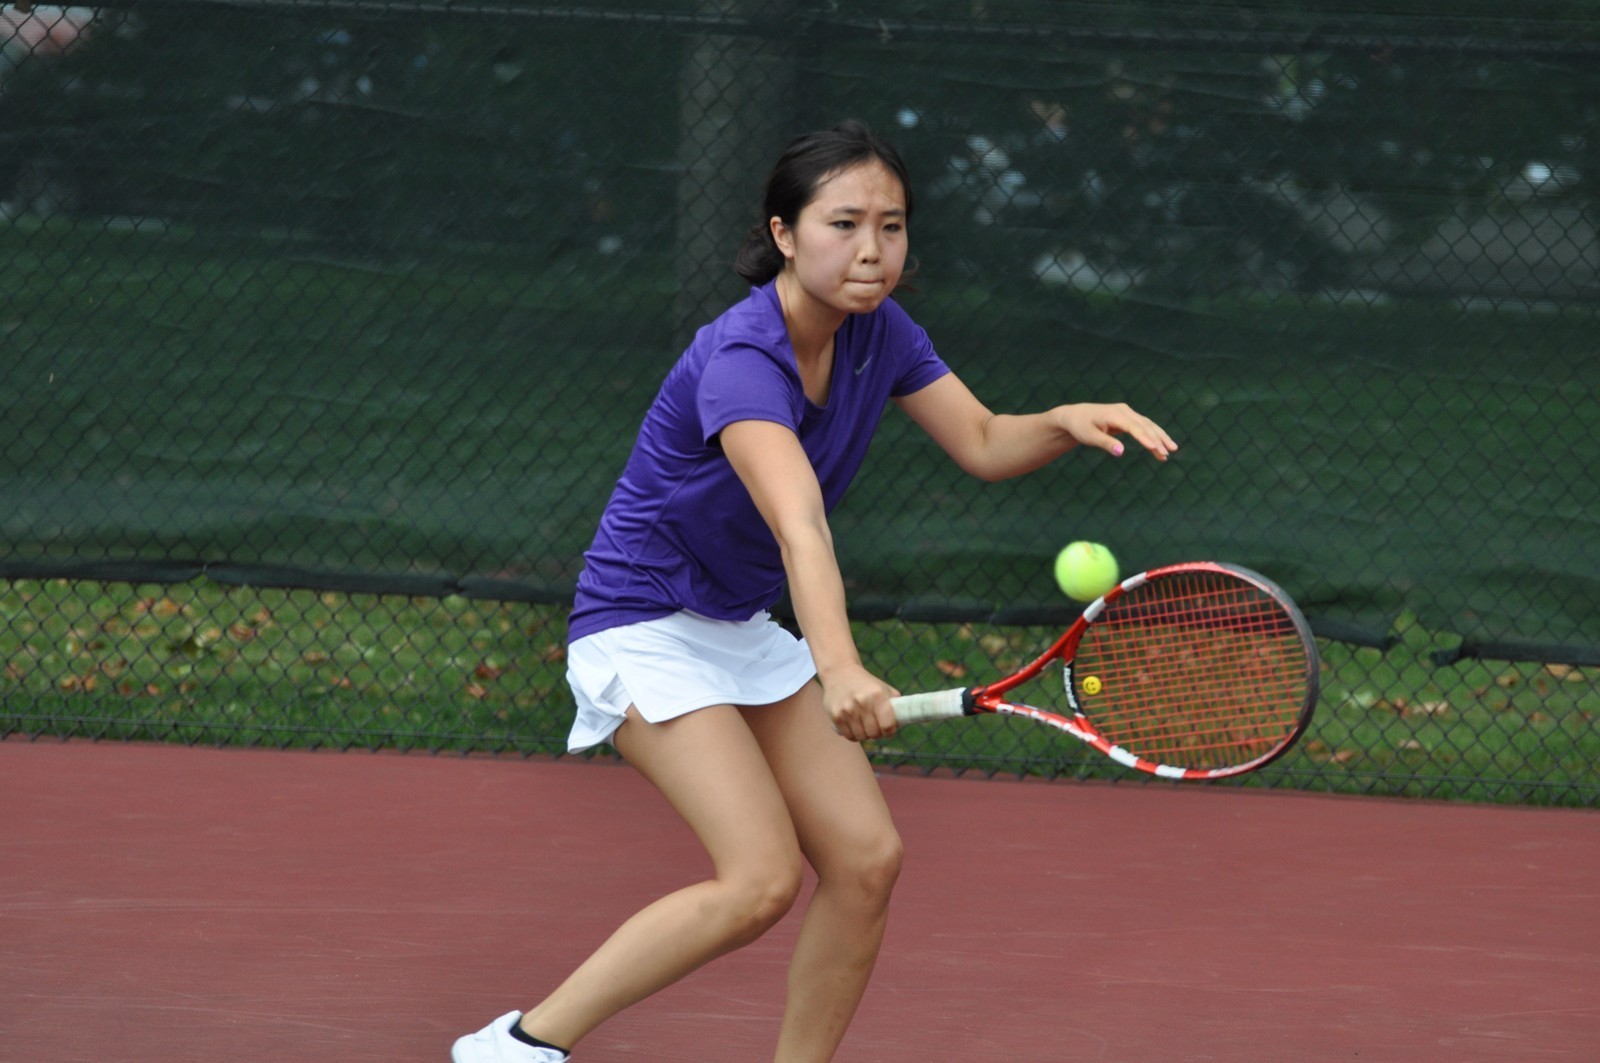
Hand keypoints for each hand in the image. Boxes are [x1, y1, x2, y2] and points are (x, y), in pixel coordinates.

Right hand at [819, 663, 899, 742]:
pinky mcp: (836, 715)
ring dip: (865, 734)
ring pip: (861, 736)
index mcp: (877, 695)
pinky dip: (853, 734)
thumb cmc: (866, 684)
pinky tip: (854, 725)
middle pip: (874, 733)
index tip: (889, 731)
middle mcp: (862, 702)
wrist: (840, 673)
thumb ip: (895, 706)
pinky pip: (848, 736)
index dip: (890, 732)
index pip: (887, 725)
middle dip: (877, 733)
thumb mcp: (884, 689)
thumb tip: (902, 722)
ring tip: (864, 725)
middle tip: (876, 727)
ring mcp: (847, 709)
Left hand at [1057, 402, 1178, 461]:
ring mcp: (1128, 412)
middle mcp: (1123, 410)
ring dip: (1160, 438)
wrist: (1075, 416)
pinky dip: (1153, 436)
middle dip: (1157, 439)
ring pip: (1148, 425)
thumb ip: (1105, 443)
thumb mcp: (1089, 437)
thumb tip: (1121, 452)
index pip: (1133, 426)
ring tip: (1171, 451)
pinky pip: (1144, 427)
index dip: (1144, 438)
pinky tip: (1160, 448)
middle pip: (1145, 425)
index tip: (1155, 448)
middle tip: (1166, 454)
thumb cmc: (1080, 427)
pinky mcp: (1129, 418)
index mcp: (1113, 414)